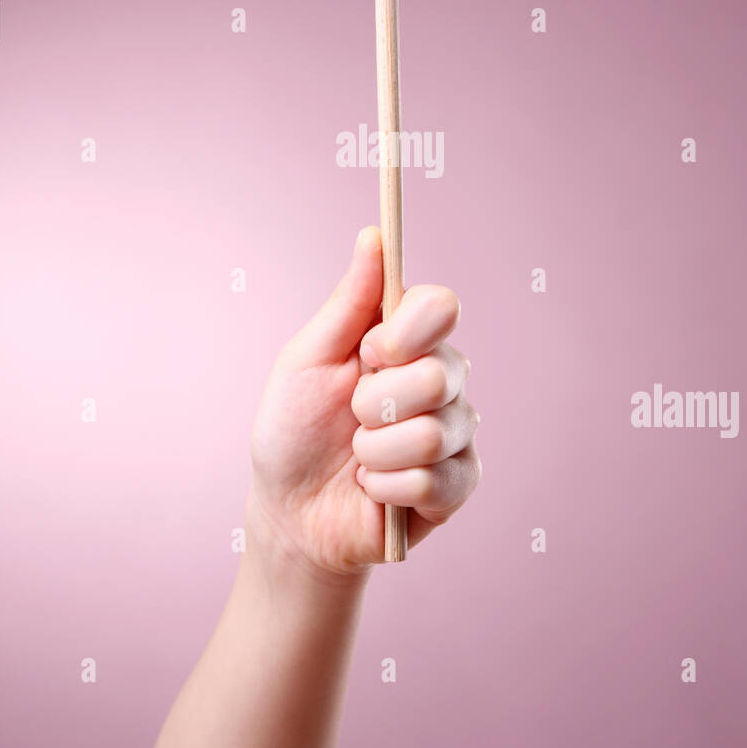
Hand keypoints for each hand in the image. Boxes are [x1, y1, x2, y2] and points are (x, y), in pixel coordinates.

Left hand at [246, 226, 480, 579]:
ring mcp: (455, 435)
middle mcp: (441, 381)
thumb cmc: (293, 430)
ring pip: (434, 433)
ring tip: (358, 457)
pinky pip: (434, 480)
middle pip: (441, 375)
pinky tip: (373, 489)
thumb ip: (349, 301)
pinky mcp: (457, 485)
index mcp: (407, 343)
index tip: (370, 352)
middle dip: (377, 404)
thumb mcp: (308, 359)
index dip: (408, 332)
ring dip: (375, 451)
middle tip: (352, 417)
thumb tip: (374, 235)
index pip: (442, 307)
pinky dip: (386, 487)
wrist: (289, 512)